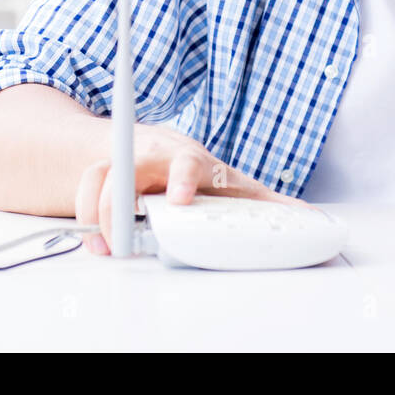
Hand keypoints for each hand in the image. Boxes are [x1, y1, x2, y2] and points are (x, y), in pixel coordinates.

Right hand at [74, 123, 310, 254]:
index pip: (188, 162)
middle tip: (120, 240)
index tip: (179, 200)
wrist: (161, 148)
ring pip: (101, 175)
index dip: (183, 179)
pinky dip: (83, 212)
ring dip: (95, 211)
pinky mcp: (103, 173)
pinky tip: (92, 240)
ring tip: (103, 246)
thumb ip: (271, 202)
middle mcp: (156, 156)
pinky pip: (85, 184)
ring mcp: (127, 161)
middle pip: (132, 168)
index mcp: (192, 160)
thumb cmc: (201, 172)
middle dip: (120, 204)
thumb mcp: (237, 185)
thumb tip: (311, 214)